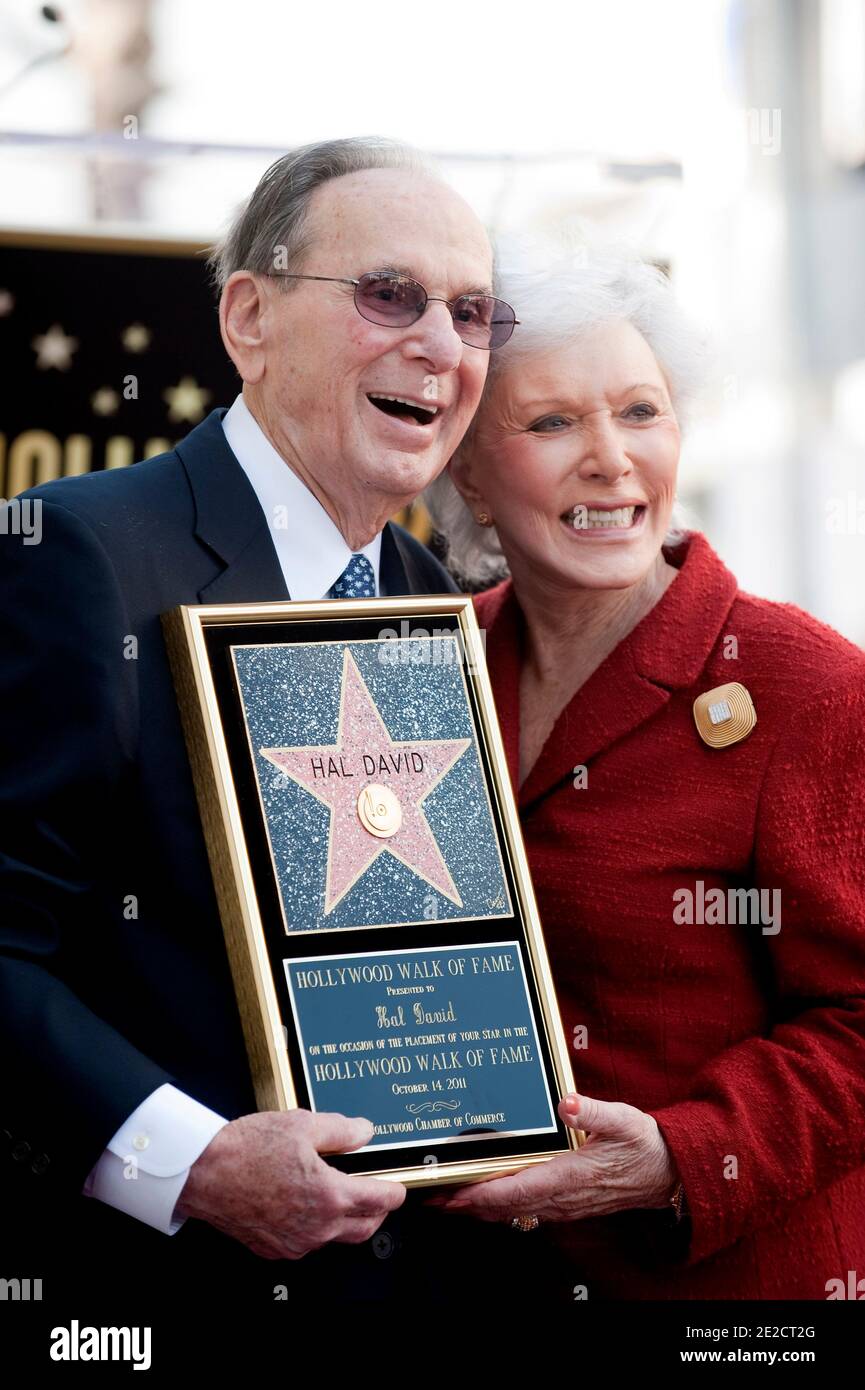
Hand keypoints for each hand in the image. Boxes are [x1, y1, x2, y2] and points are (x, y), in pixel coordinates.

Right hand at [175, 1109, 405, 1258]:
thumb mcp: (303, 1125)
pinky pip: (308, 1243)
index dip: (395, 1190)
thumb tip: (365, 1132)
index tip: (398, 1185)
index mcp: (330, 1195)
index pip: (381, 1201)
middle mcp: (317, 1227)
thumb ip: (342, 1131)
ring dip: (347, 1220)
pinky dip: (317, 1227)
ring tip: (340, 1193)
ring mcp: (295, 1242)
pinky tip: (307, 1204)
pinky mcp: (275, 1248)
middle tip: (376, 1192)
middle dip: (377, 1210)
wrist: (203, 1173)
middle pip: (365, 1227)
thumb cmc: (246, 1150)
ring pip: (337, 1238)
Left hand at [424, 1091, 676, 1223]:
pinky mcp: (567, 1203)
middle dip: (467, 1204)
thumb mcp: (625, 1121)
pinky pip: (527, 1209)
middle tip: (433, 1196)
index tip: (454, 1192)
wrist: (671, 1174)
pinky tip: (487, 1195)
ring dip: (480, 1206)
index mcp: (571, 1176)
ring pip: (513, 1211)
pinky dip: (501, 1205)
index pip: (517, 1189)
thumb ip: (595, 1112)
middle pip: (505, 1206)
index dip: (482, 1193)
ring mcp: (565, 1204)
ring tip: (449, 1196)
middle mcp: (563, 1197)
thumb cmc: (646, 1146)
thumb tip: (568, 1102)